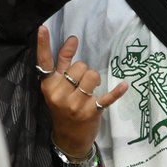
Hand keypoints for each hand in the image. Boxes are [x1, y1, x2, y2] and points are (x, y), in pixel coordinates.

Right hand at [37, 26, 126, 157]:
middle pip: (78, 66)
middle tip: (79, 83)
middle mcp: (59, 94)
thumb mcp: (57, 87)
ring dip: (94, 79)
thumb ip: (63, 64)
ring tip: (90, 89)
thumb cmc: (62, 108)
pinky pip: (106, 97)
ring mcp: (75, 104)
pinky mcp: (91, 112)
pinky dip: (116, 91)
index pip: (45, 63)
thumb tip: (72, 39)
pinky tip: (123, 86)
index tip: (42, 28)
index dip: (43, 45)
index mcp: (48, 86)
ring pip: (91, 75)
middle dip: (82, 70)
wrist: (69, 138)